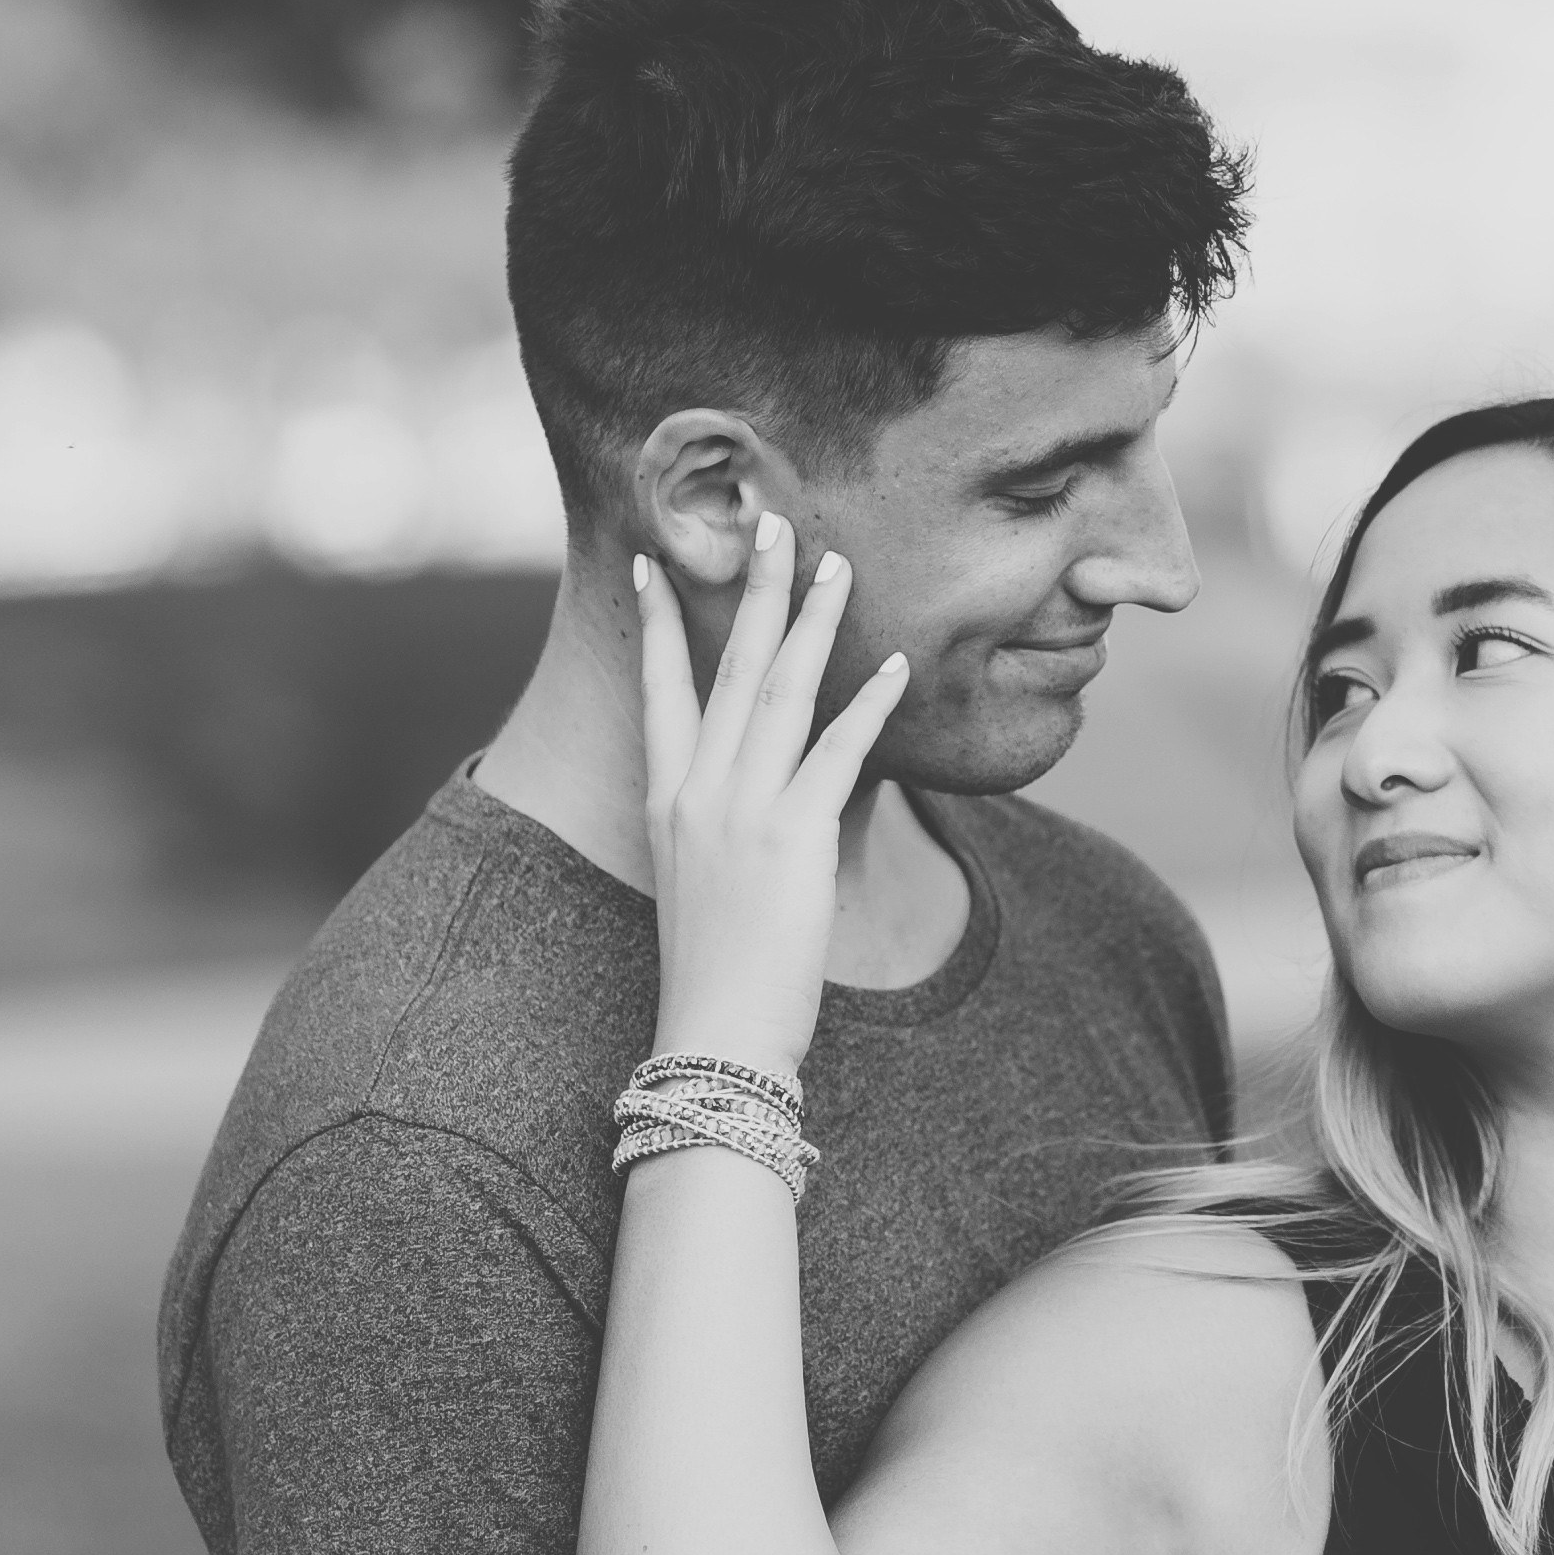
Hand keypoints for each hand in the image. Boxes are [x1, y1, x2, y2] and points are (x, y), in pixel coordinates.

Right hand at [634, 516, 909, 1081]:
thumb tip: (749, 795)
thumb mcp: (697, 881)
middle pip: (729, 669)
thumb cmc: (716, 969)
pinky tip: (897, 667)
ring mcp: (743, 810)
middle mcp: (699, 792)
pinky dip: (870, 706)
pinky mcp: (793, 837)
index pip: (659, 692)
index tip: (657, 564)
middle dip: (751, 591)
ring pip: (782, 692)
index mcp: (667, 801)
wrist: (717, 1032)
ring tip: (837, 565)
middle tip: (771, 523)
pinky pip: (837, 752)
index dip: (658, 626)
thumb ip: (718, 825)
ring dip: (813, 622)